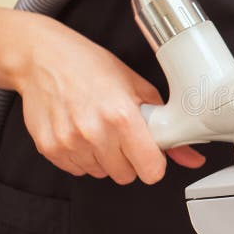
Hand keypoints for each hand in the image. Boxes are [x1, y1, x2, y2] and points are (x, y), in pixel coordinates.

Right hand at [12, 14, 204, 184]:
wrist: (42, 58)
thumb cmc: (91, 67)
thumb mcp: (138, 88)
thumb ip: (166, 126)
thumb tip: (191, 157)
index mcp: (122, 116)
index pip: (150, 170)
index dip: (154, 164)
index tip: (151, 155)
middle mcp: (94, 132)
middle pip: (126, 176)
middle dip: (129, 160)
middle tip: (123, 135)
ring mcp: (70, 143)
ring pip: (102, 173)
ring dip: (104, 158)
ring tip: (98, 128)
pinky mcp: (50, 148)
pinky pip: (77, 169)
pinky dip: (82, 156)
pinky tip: (80, 131)